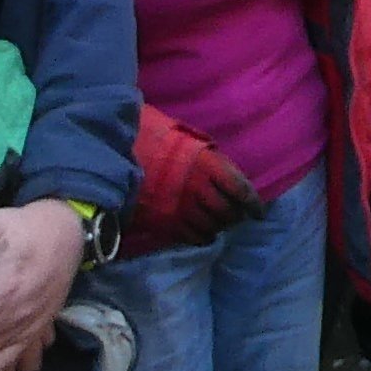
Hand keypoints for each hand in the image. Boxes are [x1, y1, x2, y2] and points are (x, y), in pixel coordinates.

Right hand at [127, 106, 260, 255]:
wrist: (111, 152)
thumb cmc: (147, 135)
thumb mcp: (180, 133)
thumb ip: (204, 151)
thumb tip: (220, 162)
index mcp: (204, 163)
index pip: (238, 187)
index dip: (252, 202)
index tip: (259, 212)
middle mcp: (196, 188)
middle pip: (227, 211)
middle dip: (235, 216)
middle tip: (237, 216)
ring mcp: (180, 207)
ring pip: (211, 226)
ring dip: (219, 226)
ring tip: (219, 223)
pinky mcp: (164, 222)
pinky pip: (192, 237)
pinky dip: (203, 237)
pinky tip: (205, 233)